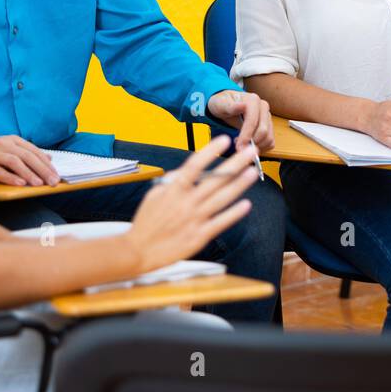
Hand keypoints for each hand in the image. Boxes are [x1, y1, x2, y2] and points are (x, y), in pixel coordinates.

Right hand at [0, 135, 59, 186]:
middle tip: (53, 181)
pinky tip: (20, 184)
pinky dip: (10, 177)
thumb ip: (27, 152)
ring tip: (39, 183)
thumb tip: (49, 158)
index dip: (46, 163)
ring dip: (29, 173)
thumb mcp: (8, 148)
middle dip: (42, 169)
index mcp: (11, 140)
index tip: (56, 174)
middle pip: (27, 156)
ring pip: (14, 162)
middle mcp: (3, 144)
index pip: (33, 151)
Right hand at [124, 135, 257, 273]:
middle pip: (214, 180)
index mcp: (173, 190)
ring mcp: (194, 220)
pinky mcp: (199, 237)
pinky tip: (246, 204)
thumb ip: (172, 181)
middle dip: (234, 165)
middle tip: (250, 153)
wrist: (138, 251)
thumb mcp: (154, 195)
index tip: (224, 140)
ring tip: (252, 173)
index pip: (193, 166)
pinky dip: (233, 214)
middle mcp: (185, 203)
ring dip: (238, 185)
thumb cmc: (147, 221)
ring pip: (221, 199)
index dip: (209, 151)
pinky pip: (220, 223)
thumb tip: (188, 169)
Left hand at [207, 90, 274, 151]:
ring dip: (256, 146)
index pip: (253, 121)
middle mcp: (263, 108)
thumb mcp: (222, 104)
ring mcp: (268, 117)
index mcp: (253, 100)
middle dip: (251, 143)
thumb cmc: (222, 105)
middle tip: (239, 149)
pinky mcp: (269, 127)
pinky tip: (248, 145)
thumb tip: (243, 106)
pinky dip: (260, 148)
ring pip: (268, 138)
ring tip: (241, 145)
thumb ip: (231, 106)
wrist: (226, 106)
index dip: (246, 136)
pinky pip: (270, 143)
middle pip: (264, 131)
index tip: (238, 146)